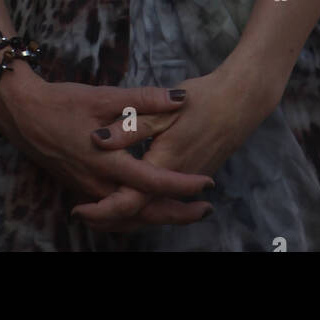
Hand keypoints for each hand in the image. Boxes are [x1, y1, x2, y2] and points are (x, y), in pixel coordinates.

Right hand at [0, 66, 214, 228]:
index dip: (182, 185)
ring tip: (184, 211)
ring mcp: (88, 190)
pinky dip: (134, 214)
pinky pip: (113, 213)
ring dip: (157, 216)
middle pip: (145, 210)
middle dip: (177, 214)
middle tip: (206, 209)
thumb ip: (144, 99)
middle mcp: (99, 183)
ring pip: (129, 216)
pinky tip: (147, 207)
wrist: (23, 114)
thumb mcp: (104, 95)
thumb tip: (180, 98)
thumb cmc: (62, 102)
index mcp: (108, 161)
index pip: (153, 181)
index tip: (207, 183)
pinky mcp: (81, 189)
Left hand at [71, 67, 266, 232]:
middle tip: (83, 217)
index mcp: (164, 163)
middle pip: (139, 214)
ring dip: (126, 216)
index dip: (102, 210)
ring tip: (99, 213)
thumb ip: (131, 125)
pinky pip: (165, 201)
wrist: (241, 102)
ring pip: (153, 210)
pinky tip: (132, 196)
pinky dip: (145, 206)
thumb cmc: (203, 99)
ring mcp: (187, 181)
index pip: (129, 200)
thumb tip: (98, 139)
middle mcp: (175, 180)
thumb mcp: (165, 107)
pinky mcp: (194, 176)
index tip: (78, 210)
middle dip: (109, 220)